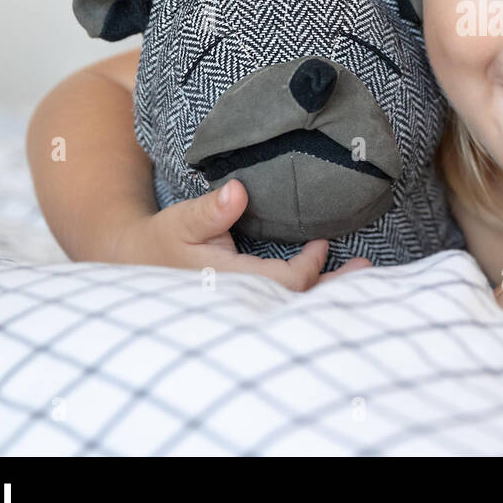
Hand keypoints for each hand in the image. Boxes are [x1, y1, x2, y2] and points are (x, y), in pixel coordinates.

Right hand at [109, 179, 370, 291]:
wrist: (135, 266)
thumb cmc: (161, 242)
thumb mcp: (181, 221)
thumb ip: (210, 210)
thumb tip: (238, 191)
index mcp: (228, 285)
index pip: (283, 282)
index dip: (308, 266)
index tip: (321, 242)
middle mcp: (240, 304)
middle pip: (297, 305)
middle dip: (334, 289)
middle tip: (367, 272)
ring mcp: (242, 310)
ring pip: (292, 309)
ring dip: (326, 293)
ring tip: (359, 280)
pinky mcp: (243, 308)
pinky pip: (283, 307)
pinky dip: (308, 296)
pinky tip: (327, 288)